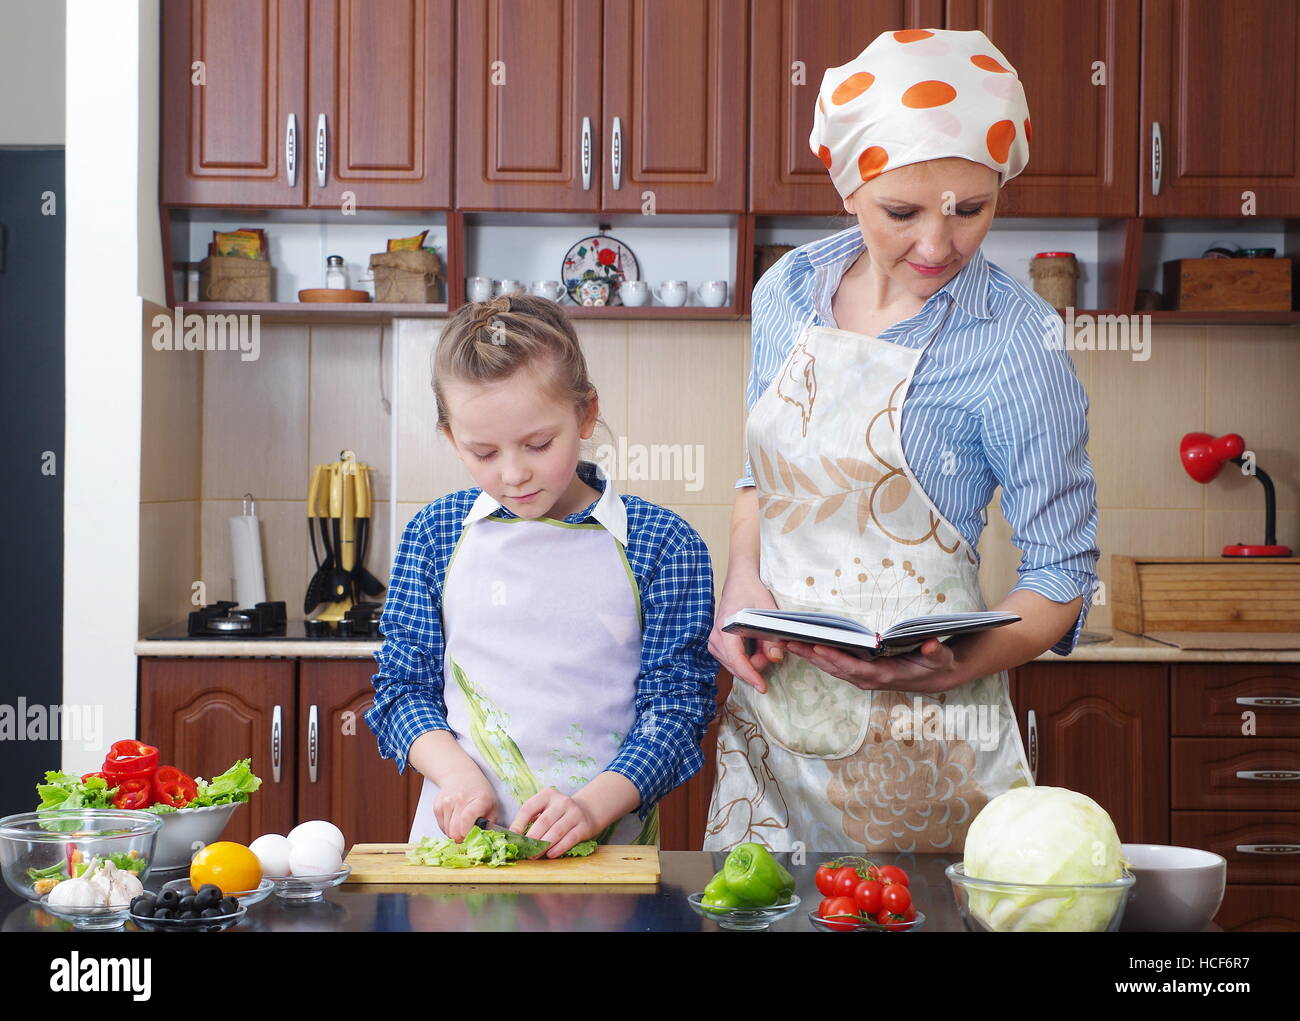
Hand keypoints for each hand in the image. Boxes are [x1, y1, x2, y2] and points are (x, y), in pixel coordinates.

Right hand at [434, 764, 497, 840]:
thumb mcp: (492, 804)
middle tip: (468, 836)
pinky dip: (448, 828)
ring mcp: (446, 803)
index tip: (472, 837)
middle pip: (455, 832)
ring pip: (447, 832)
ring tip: (462, 824)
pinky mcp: (437, 807)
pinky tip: (455, 819)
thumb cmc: (479, 791)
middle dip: (462, 838)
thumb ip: (490, 823)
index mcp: (478, 799)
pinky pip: (442, 827)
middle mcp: (460, 800)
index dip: (468, 833)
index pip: (467, 819)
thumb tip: (483, 839)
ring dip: (455, 833)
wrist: (460, 775)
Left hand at [510, 788, 599, 857]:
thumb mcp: (545, 809)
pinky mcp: (584, 826)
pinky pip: (570, 838)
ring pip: (556, 831)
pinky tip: (550, 854)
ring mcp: (574, 813)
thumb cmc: (558, 813)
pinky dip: (559, 848)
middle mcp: (562, 802)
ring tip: (534, 855)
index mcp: (547, 795)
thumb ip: (532, 820)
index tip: (513, 837)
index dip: (519, 823)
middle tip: (524, 851)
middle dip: (532, 839)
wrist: (586, 811)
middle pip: (543, 821)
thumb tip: (515, 838)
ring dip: (544, 845)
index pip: (529, 808)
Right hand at [708, 571, 786, 693]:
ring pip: (735, 666)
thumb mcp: (767, 611)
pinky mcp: (718, 646)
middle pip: (736, 666)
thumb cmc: (752, 592)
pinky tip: (757, 647)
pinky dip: (747, 659)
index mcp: (725, 629)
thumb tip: (776, 657)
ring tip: (765, 646)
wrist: (740, 582)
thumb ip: (772, 635)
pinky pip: (733, 661)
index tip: (762, 687)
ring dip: (753, 663)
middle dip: (756, 666)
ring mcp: (714, 644)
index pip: (736, 660)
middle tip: (772, 650)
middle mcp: (715, 639)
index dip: (750, 675)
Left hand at [783, 636, 969, 693]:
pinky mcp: (858, 672)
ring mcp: (861, 677)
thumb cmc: (938, 664)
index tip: (818, 647)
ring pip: (830, 667)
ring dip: (808, 655)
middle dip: (811, 655)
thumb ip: (936, 652)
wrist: (936, 677)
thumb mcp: (942, 658)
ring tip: (786, 640)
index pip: (855, 668)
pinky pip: (833, 664)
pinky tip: (802, 644)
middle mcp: (868, 679)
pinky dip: (816, 655)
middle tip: (787, 640)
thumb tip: (931, 645)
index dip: (836, 659)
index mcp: (884, 676)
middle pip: (834, 668)